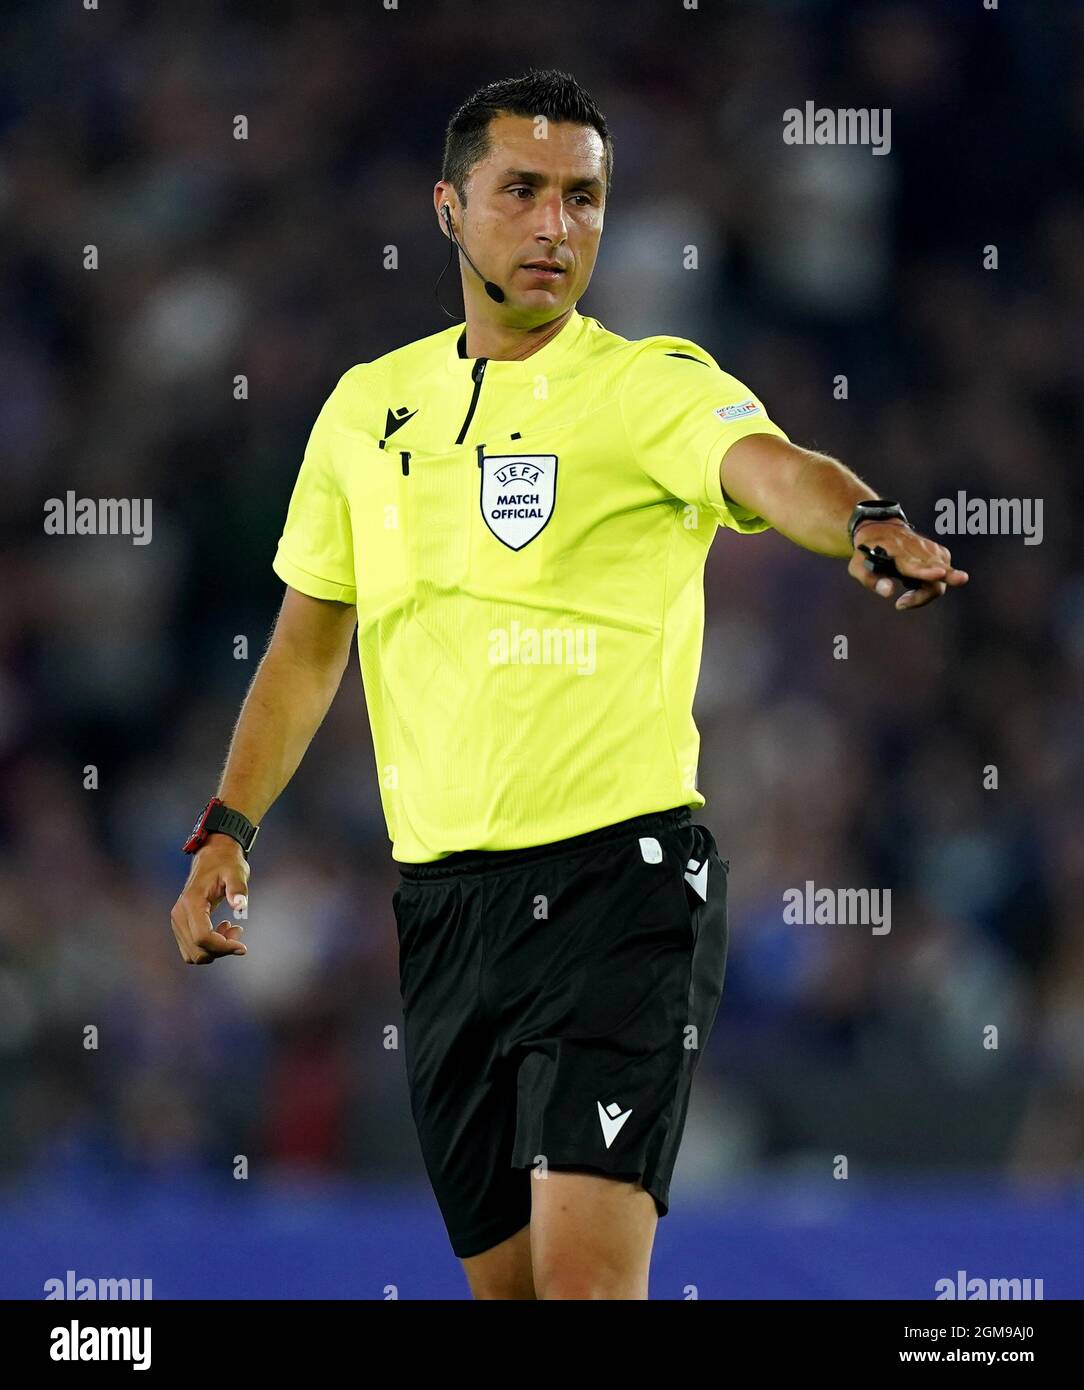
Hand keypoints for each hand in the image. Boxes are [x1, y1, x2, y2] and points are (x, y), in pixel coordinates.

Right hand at [170, 833, 249, 964]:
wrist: (212, 856)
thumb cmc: (226, 863)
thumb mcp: (236, 872)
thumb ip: (238, 888)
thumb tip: (240, 905)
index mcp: (192, 903)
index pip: (202, 937)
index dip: (223, 947)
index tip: (242, 946)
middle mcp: (179, 914)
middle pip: (198, 950)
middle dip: (221, 949)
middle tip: (238, 931)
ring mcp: (177, 921)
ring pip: (193, 954)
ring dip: (215, 950)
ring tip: (231, 929)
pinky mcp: (180, 925)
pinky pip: (191, 948)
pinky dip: (208, 948)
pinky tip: (221, 931)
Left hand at [847, 520, 968, 610]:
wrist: (880, 527)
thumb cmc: (867, 551)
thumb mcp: (858, 566)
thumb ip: (871, 580)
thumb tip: (889, 593)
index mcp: (897, 551)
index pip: (915, 564)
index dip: (927, 571)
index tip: (939, 574)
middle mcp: (918, 549)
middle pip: (938, 569)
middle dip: (949, 576)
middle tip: (960, 580)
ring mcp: (930, 549)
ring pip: (942, 573)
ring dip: (925, 593)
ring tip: (904, 600)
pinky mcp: (938, 552)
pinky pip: (943, 571)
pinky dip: (931, 584)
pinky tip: (913, 587)